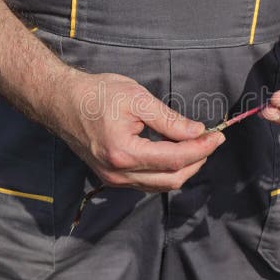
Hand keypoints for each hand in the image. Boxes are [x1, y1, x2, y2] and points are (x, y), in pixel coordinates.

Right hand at [50, 71, 224, 191]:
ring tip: (199, 147)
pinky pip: (148, 183)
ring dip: (184, 168)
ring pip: (161, 185)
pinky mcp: (112, 178)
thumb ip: (169, 120)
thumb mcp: (137, 98)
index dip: (201, 149)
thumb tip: (197, 132)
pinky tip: (177, 154)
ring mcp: (114, 179)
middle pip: (171, 178)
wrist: (61, 101)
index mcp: (124, 152)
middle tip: (212, 140)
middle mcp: (118, 173)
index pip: (174, 159)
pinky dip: (167, 171)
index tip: (218, 135)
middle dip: (197, 161)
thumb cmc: (97, 94)